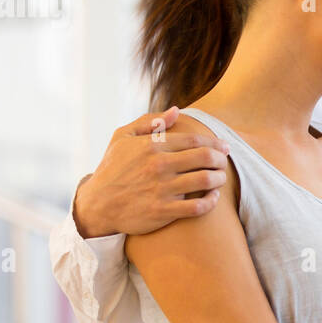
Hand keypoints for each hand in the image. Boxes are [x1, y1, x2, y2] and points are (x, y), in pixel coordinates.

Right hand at [73, 106, 231, 237]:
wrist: (97, 204)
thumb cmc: (112, 168)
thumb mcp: (122, 137)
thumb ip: (149, 121)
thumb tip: (176, 111)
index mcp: (152, 146)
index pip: (195, 141)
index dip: (215, 143)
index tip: (224, 147)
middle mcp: (159, 166)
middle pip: (205, 157)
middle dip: (221, 159)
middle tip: (224, 162)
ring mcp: (161, 189)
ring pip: (205, 180)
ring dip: (220, 178)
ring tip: (221, 178)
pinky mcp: (162, 211)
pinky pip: (197, 207)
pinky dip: (211, 202)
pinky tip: (213, 198)